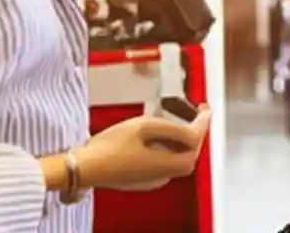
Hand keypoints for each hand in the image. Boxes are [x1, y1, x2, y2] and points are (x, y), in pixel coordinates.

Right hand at [74, 104, 210, 191]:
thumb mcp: (144, 126)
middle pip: (189, 153)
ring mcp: (152, 179)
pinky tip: (162, 136)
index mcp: (166, 164)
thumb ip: (172, 128)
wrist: (84, 167)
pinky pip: (164, 162)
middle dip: (195, 132)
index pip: (194, 143)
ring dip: (182, 140)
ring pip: (177, 159)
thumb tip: (192, 129)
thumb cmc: (108, 147)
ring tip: (182, 120)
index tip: (206, 109)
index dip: (203, 123)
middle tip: (197, 113)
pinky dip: (169, 147)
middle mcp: (162, 176)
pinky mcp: (142, 178)